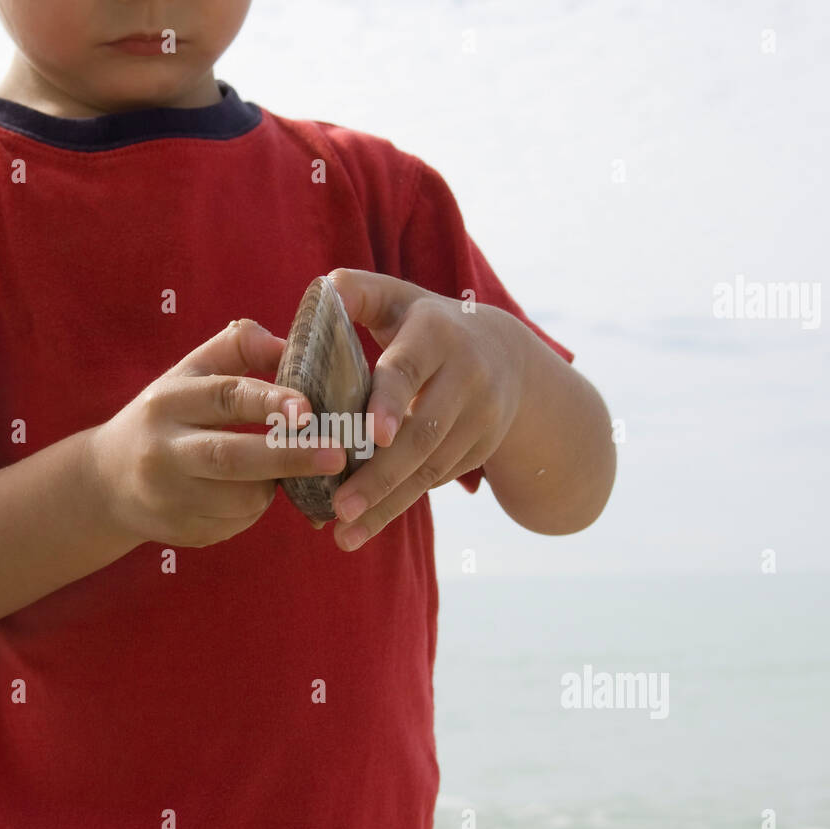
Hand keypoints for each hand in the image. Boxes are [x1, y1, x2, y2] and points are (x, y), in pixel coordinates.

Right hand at [90, 319, 347, 547]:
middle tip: (337, 456)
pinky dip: (254, 511)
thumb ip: (236, 349)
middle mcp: (163, 450)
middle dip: (289, 457)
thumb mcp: (188, 374)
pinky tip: (246, 495)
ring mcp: (168, 497)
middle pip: (231, 456)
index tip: (309, 408)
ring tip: (280, 471)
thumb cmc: (166, 417)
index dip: (268, 402)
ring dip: (273, 486)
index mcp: (168, 401)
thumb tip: (285, 343)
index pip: (223, 398)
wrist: (107, 481)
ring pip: (241, 499)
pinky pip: (236, 525)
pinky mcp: (180, 533)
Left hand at [326, 268, 531, 550]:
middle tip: (339, 508)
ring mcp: (480, 417)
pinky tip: (365, 524)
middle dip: (380, 475)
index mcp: (436, 333)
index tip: (372, 434)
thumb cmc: (424, 325)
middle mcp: (466, 376)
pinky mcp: (480, 448)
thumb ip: (355, 292)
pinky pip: (435, 479)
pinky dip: (400, 503)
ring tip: (345, 535)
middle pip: (422, 433)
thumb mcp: (396, 298)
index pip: (409, 371)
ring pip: (430, 467)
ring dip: (387, 504)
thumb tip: (321, 294)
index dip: (391, 401)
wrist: (508, 357)